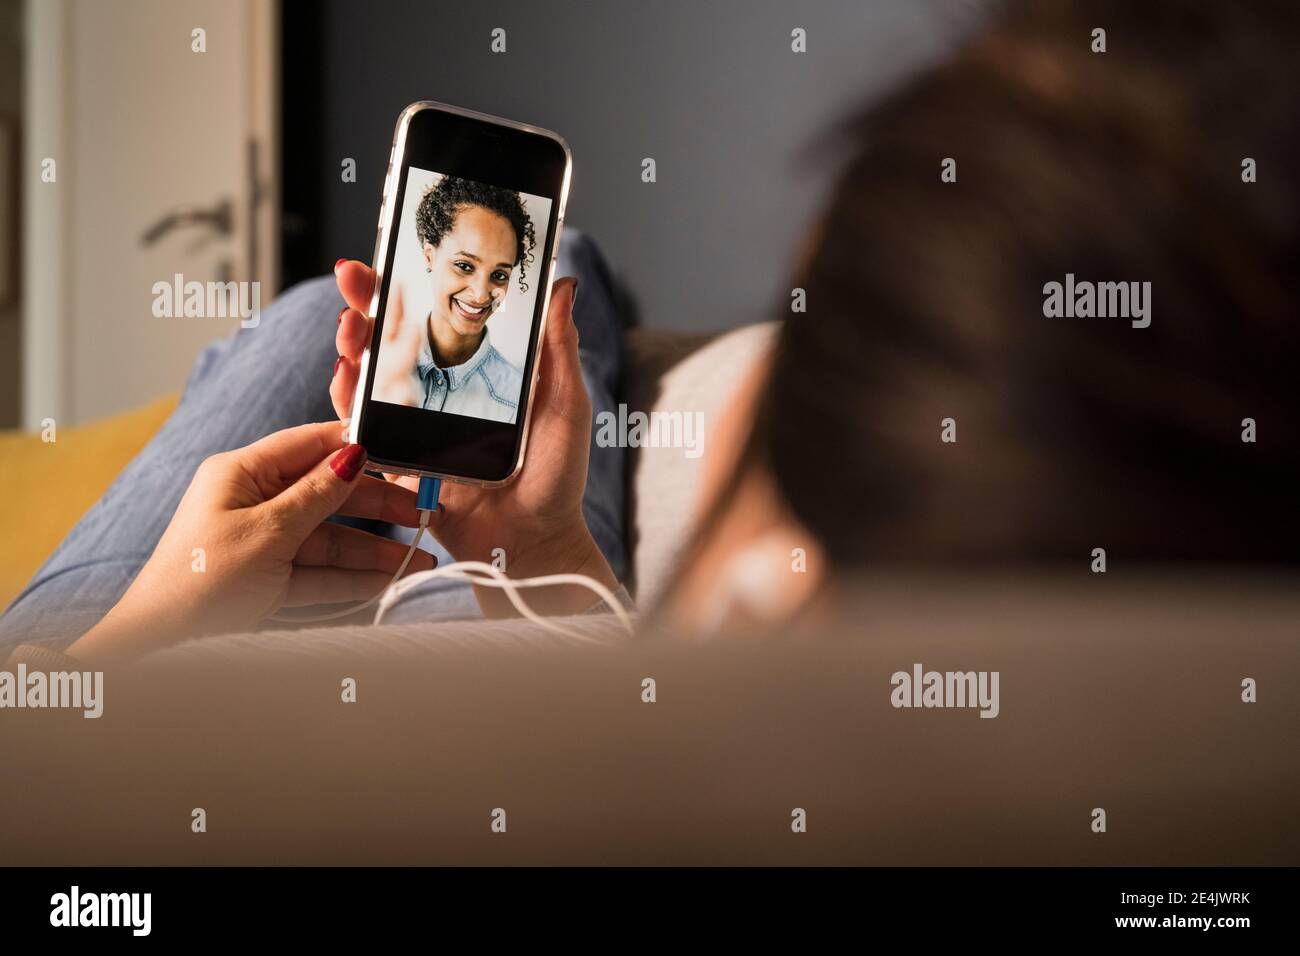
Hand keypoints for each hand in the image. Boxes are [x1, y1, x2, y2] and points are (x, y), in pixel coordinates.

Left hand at [68, 423, 434, 663]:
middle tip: (422, 512)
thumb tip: (355, 454)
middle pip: (328, 494)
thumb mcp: (267, 532)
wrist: (161, 644)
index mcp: (242, 474)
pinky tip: (388, 581)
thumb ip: (316, 494)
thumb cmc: (200, 579)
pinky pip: (320, 572)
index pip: (309, 445)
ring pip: (330, 538)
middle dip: (377, 506)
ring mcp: (264, 541)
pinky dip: (352, 577)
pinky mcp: (270, 578)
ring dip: (373, 550)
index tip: (401, 453)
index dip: (356, 446)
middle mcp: (254, 501)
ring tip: (418, 561)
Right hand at [331, 261, 617, 616]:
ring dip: (351, 347)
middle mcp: (438, 396)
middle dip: (366, 305)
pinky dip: (346, 403)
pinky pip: (361, 431)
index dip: (408, 290)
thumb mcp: (564, 403)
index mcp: (475, 376)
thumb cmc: (556, 477)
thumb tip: (562, 283)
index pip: (433, 321)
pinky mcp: (399, 463)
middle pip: (392, 342)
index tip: (391, 256)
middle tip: (352, 277)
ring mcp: (415, 428)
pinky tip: (344, 377)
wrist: (536, 541)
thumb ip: (557, 347)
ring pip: (368, 379)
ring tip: (349, 325)